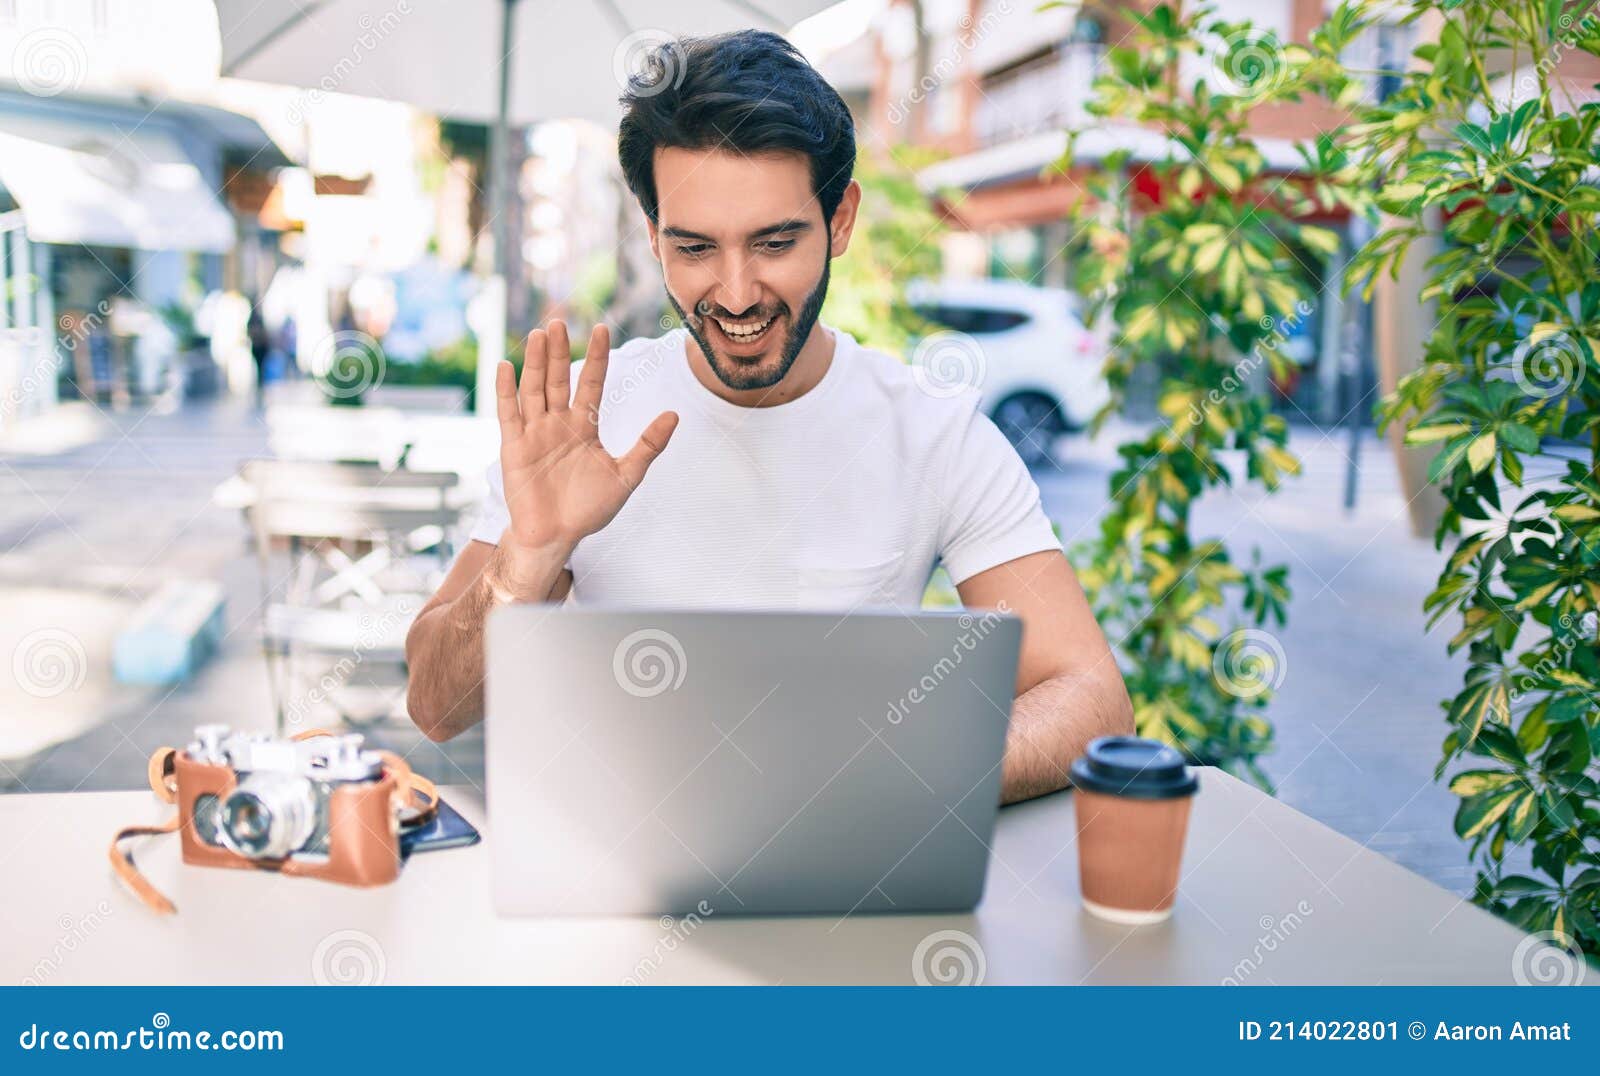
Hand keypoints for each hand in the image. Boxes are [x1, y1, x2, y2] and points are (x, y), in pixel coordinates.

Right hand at [495, 321, 677, 552]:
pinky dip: (506, 390)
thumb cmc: (589, 509)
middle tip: (560, 322)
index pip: (592, 383)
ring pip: (535, 389)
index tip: (602, 329)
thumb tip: (673, 415)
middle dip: (559, 352)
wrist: (556, 536)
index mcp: (584, 426)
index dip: (597, 357)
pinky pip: (509, 413)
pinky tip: (506, 366)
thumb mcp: (626, 475)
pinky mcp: (514, 446)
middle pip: (559, 379)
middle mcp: (558, 423)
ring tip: (540, 335)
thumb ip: (648, 445)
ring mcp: (534, 432)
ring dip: (536, 363)